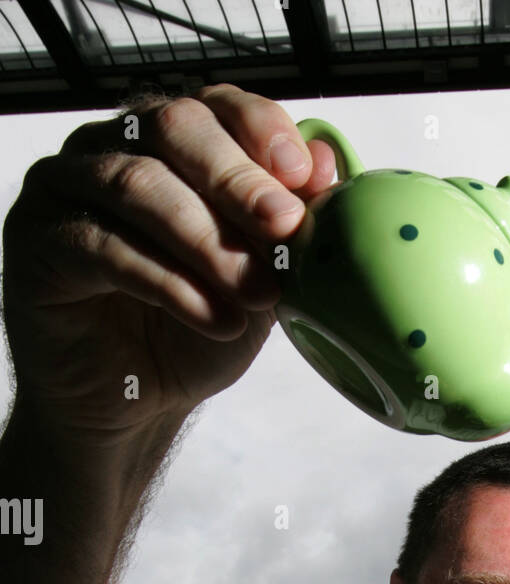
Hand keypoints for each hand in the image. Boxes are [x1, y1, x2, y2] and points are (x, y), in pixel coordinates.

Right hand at [2, 83, 334, 440]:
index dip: (260, 131)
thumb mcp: (260, 281)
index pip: (215, 106)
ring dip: (208, 242)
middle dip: (238, 181)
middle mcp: (111, 148)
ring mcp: (65, 188)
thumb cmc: (192, 334)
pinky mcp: (35, 241)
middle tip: (284, 227)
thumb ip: (286, 227)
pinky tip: (213, 318)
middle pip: (174, 130)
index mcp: (168, 143)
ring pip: (138, 186)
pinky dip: (169, 284)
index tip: (302, 177)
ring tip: (256, 294)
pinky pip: (104, 247)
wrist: (134, 407)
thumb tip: (330, 162)